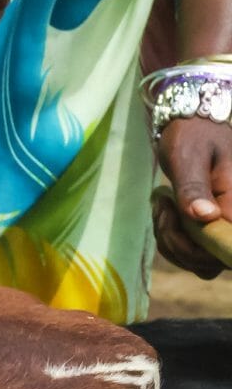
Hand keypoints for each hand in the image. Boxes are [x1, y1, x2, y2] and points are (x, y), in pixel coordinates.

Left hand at [155, 117, 231, 277]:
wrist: (193, 126)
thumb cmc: (192, 137)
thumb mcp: (189, 158)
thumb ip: (194, 188)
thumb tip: (205, 217)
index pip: (230, 244)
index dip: (203, 248)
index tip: (179, 220)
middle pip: (210, 262)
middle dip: (176, 243)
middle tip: (163, 207)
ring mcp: (223, 227)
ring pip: (198, 262)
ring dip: (169, 240)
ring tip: (163, 204)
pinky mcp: (211, 230)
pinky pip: (190, 254)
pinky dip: (169, 238)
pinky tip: (164, 211)